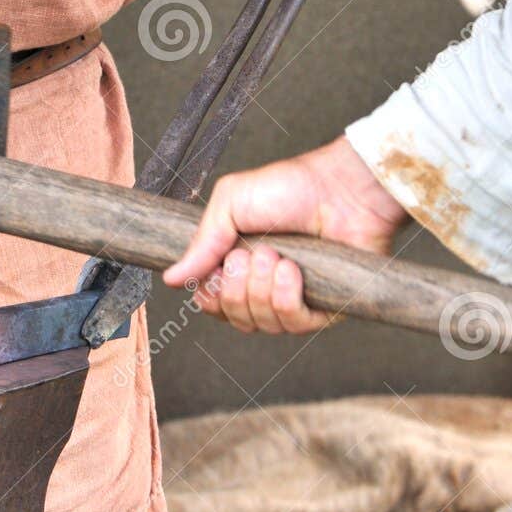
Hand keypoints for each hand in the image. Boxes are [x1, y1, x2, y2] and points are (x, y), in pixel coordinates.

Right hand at [163, 136, 407, 333]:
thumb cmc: (289, 188)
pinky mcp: (325, 307)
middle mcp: (266, 288)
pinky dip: (286, 298)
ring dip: (261, 289)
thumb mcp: (230, 203)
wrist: (340, 188)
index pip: (214, 305)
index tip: (218, 270)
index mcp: (241, 267)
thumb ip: (201, 243)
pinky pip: (294, 324)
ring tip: (275, 255)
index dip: (210, 296)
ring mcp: (296, 300)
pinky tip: (291, 271)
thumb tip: (171, 280)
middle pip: (235, 319)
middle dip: (236, 288)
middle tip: (247, 255)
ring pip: (263, 324)